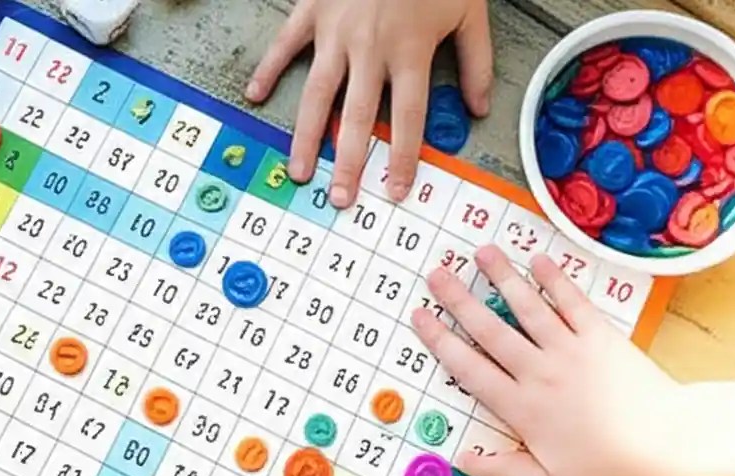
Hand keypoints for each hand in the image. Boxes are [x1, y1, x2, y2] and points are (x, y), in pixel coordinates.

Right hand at [245, 0, 493, 207]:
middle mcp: (370, 48)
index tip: (396, 191)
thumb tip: (480, 109)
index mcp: (410, 51)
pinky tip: (254, 95)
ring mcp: (336, 31)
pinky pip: (286, 45)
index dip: (403, 159)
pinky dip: (269, 69)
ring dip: (307, 136)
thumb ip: (476, 62)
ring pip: (318, 94)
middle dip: (349, 164)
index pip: (407, 119)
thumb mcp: (469, 11)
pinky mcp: (312, 10)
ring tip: (299, 170)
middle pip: (357, 118)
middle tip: (341, 198)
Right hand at [410, 246, 692, 475]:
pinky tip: (537, 259)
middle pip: (490, 329)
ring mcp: (570, 350)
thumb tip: (461, 460)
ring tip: (481, 253)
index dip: (440, 340)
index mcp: (522, 408)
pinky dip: (554, 279)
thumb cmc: (608, 467)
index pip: (469, 368)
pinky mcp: (600, 336)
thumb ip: (502, 471)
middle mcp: (540, 372)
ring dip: (502, 277)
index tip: (420, 317)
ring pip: (527, 307)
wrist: (668, 444)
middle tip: (437, 274)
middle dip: (459, 299)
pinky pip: (572, 302)